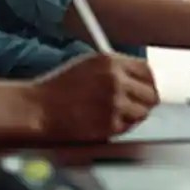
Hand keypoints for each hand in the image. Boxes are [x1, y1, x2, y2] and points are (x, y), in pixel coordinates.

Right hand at [31, 53, 158, 142]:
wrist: (38, 107)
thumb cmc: (59, 88)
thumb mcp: (89, 65)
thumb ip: (116, 69)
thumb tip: (139, 79)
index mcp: (111, 62)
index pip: (147, 71)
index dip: (148, 82)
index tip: (146, 88)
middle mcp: (116, 80)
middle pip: (151, 93)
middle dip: (144, 101)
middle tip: (133, 106)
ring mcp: (114, 103)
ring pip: (143, 112)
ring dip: (133, 116)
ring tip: (114, 115)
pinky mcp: (109, 124)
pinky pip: (127, 127)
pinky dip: (120, 127)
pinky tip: (104, 122)